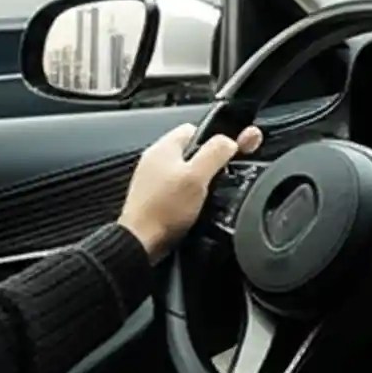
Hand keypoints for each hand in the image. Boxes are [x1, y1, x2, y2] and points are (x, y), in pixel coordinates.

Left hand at [118, 123, 262, 263]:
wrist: (140, 243)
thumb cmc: (165, 208)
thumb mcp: (197, 176)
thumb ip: (216, 153)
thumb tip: (231, 140)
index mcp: (164, 147)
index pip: (195, 129)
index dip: (215, 138)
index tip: (228, 153)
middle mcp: (155, 159)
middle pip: (192, 150)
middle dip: (210, 161)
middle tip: (221, 176)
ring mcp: (152, 179)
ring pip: (186, 170)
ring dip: (201, 179)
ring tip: (210, 192)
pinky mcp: (154, 197)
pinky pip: (178, 187)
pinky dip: (190, 193)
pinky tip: (197, 205)